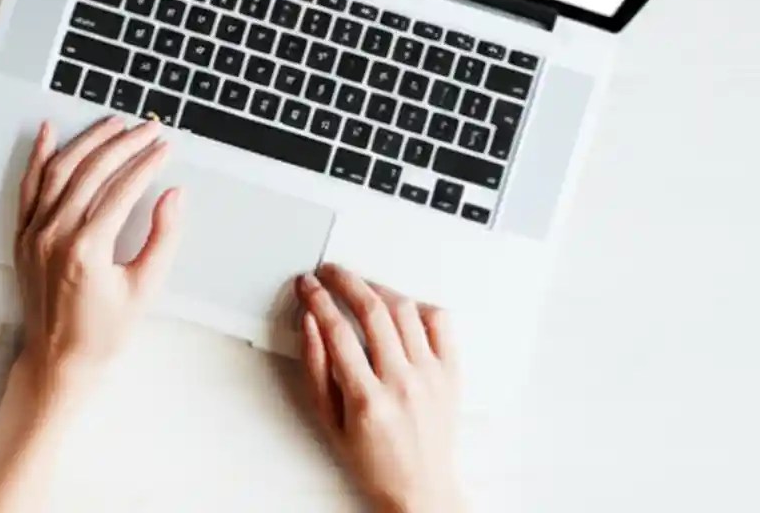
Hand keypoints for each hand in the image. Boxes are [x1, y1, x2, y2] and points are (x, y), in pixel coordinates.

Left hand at [14, 116, 182, 391]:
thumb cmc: (103, 332)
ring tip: (113, 124)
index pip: (122, 189)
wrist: (59, 361)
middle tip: (147, 128)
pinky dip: (39, 158)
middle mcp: (55, 235)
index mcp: (87, 249)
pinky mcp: (24, 237)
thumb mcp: (145, 288)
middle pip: (91, 172)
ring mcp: (35, 234)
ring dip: (88, 142)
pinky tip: (50, 133)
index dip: (147, 163)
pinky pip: (29, 188)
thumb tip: (174, 195)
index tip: (164, 147)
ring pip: (60, 172)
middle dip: (123, 144)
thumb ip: (163, 238)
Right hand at [296, 264, 463, 512]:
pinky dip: (418, 306)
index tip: (308, 285)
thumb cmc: (373, 460)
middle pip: (372, 309)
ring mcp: (432, 376)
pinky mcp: (452, 372)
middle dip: (345, 281)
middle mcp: (403, 383)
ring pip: (405, 309)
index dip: (318, 299)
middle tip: (330, 273)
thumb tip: (312, 322)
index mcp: (367, 400)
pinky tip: (400, 307)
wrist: (420, 487)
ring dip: (378, 288)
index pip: (338, 330)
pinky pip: (439, 321)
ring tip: (361, 286)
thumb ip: (317, 368)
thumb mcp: (329, 421)